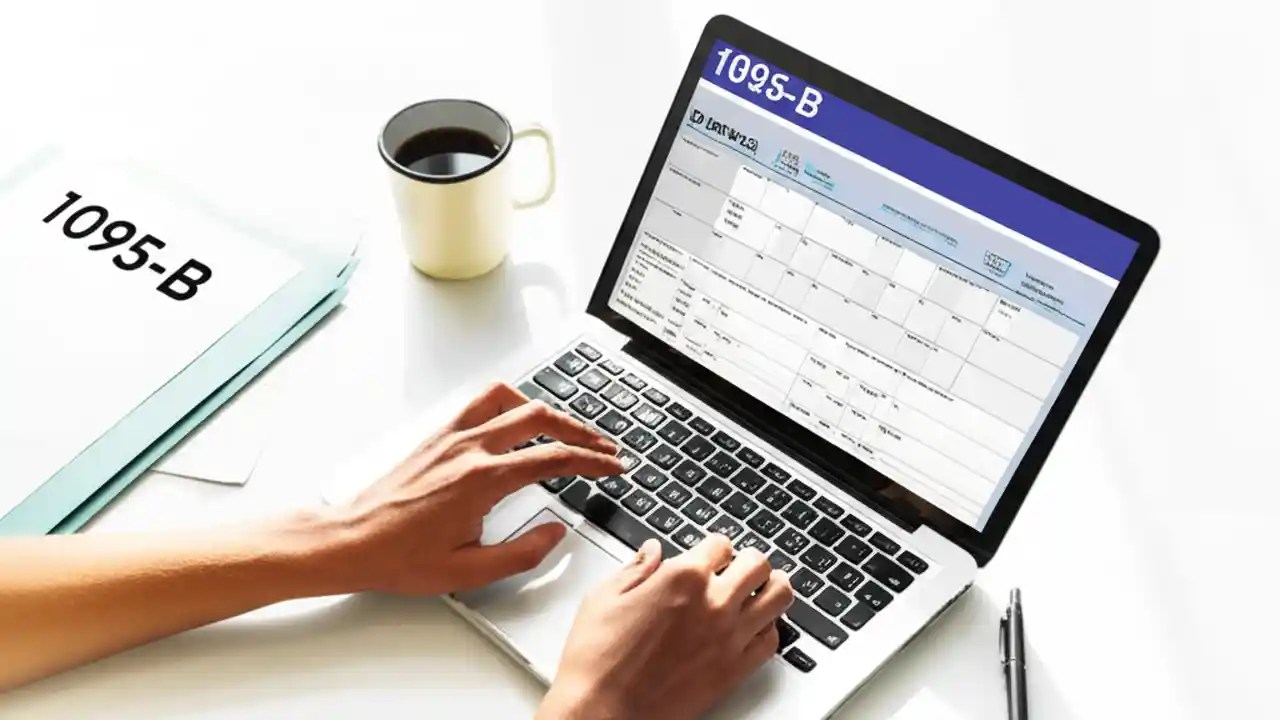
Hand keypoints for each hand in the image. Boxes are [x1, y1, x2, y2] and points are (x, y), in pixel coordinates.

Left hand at [324, 382, 621, 594]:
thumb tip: (555, 533)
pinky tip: (519, 417)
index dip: (593, 462)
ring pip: (513, 400)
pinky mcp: (438, 435)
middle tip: (604, 448)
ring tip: (569, 429)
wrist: (352, 541)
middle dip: (582, 431)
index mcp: (482, 481)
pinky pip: (482, 401)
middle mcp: (469, 449)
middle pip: (541, 418)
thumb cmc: (400, 557)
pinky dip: (511, 402)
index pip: (554, 459)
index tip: (614, 466)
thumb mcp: (470, 571)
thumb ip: (523, 553)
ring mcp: (452, 436)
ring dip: (548, 410)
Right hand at [539, 535, 793, 719]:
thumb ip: (636, 568)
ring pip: (778, 596)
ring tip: (756, 592)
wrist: (603, 710)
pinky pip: (772, 641)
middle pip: (757, 564)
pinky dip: (766, 630)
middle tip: (737, 570)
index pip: (721, 544)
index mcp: (681, 578)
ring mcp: (728, 637)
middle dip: (747, 562)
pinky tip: (751, 629)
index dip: (714, 548)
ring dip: (768, 588)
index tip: (709, 556)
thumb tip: (652, 551)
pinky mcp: (734, 669)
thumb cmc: (598, 659)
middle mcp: (712, 603)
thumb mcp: (604, 597)